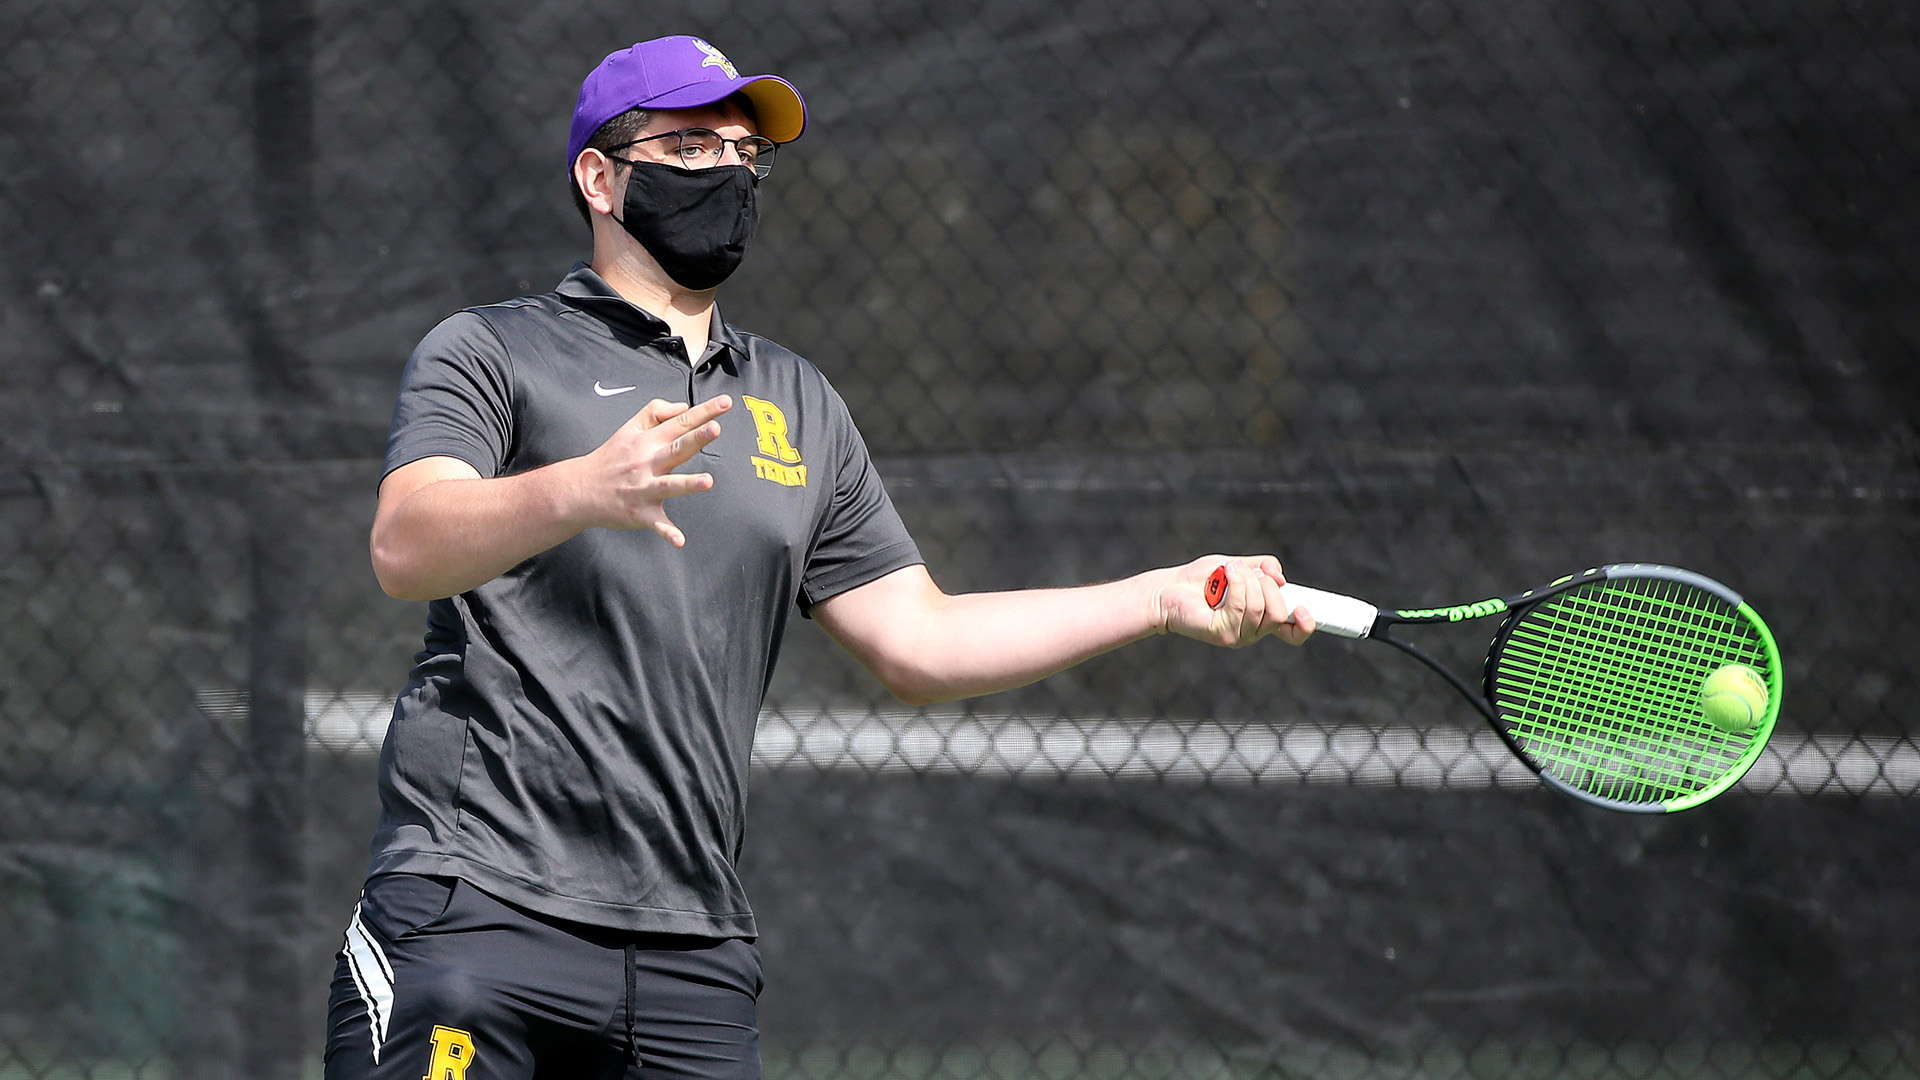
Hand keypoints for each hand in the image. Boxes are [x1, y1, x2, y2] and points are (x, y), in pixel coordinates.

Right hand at [573, 395, 731, 545]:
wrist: (580, 489)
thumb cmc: (610, 458)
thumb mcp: (629, 428)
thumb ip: (656, 412)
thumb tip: (684, 407)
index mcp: (647, 442)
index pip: (680, 423)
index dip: (703, 412)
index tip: (725, 402)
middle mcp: (647, 463)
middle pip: (676, 449)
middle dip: (696, 439)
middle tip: (715, 428)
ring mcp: (643, 489)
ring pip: (669, 485)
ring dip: (688, 484)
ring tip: (707, 481)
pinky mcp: (640, 513)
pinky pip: (656, 524)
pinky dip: (667, 532)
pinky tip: (679, 541)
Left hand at [1156, 554, 1315, 646]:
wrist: (1169, 588)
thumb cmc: (1202, 578)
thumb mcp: (1239, 565)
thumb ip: (1263, 568)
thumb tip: (1281, 579)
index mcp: (1261, 618)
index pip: (1293, 632)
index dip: (1305, 624)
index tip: (1302, 608)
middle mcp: (1252, 631)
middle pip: (1280, 614)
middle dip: (1269, 586)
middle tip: (1249, 572)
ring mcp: (1238, 636)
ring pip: (1261, 609)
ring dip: (1248, 581)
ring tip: (1230, 571)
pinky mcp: (1222, 634)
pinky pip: (1241, 607)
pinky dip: (1236, 584)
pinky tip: (1225, 576)